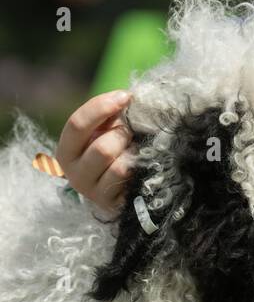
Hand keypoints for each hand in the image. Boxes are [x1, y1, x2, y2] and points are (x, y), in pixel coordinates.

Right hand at [56, 90, 136, 215]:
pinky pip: (130, 181)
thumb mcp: (104, 128)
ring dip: (132, 153)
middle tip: (130, 133)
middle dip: (123, 136)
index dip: (102, 107)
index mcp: (66, 151)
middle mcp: (74, 175)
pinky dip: (137, 167)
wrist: (120, 185)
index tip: (126, 97)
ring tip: (133, 150)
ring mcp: (93, 192)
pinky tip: (138, 165)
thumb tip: (126, 97)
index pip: (77, 125)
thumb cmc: (112, 147)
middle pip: (102, 149)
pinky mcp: (112, 204)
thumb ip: (109, 113)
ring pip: (119, 166)